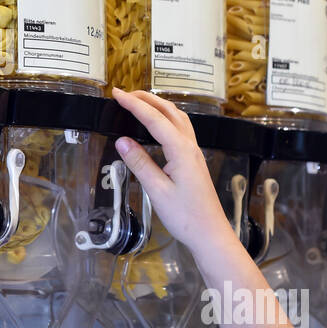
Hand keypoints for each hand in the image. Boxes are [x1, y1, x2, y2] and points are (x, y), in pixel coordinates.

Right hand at [111, 88, 234, 261]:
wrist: (210, 233)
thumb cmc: (185, 216)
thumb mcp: (157, 190)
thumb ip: (140, 163)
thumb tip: (122, 141)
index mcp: (181, 150)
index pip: (154, 119)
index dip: (134, 105)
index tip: (116, 94)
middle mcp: (190, 146)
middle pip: (169, 111)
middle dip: (147, 99)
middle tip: (124, 94)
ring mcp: (194, 152)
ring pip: (178, 118)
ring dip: (158, 105)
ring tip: (139, 102)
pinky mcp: (194, 160)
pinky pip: (181, 129)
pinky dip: (167, 118)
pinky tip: (158, 124)